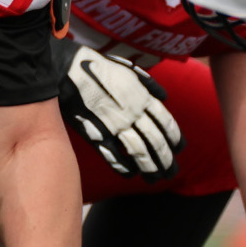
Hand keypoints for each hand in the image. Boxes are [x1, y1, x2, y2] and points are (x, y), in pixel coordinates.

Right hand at [56, 42, 182, 179]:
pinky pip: (113, 155)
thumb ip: (148, 83)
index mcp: (142, 96)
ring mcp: (114, 124)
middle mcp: (132, 112)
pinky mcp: (95, 132)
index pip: (166, 122)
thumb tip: (164, 97)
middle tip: (172, 172)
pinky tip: (131, 174)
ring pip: (139, 151)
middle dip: (166, 160)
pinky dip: (124, 167)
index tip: (179, 149)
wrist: (66, 67)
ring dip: (149, 168)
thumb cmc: (96, 67)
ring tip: (155, 179)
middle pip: (156, 141)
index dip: (175, 139)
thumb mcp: (128, 69)